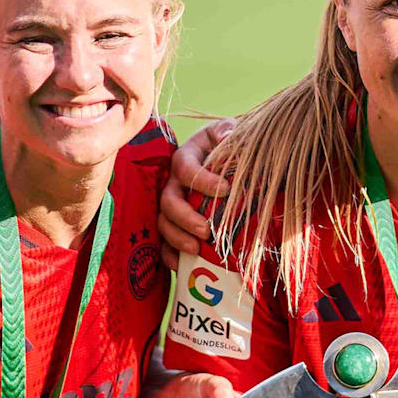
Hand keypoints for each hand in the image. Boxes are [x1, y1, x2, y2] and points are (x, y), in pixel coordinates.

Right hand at [159, 119, 234, 262]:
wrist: (234, 161)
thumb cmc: (232, 146)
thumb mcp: (231, 133)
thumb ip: (228, 132)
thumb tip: (227, 136)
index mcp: (186, 157)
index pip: (184, 167)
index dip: (202, 180)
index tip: (226, 189)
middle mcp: (174, 181)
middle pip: (168, 200)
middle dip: (185, 217)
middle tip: (206, 229)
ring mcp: (172, 205)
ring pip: (163, 222)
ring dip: (177, 237)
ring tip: (196, 249)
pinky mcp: (175, 224)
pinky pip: (164, 242)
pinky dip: (170, 255)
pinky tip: (181, 265)